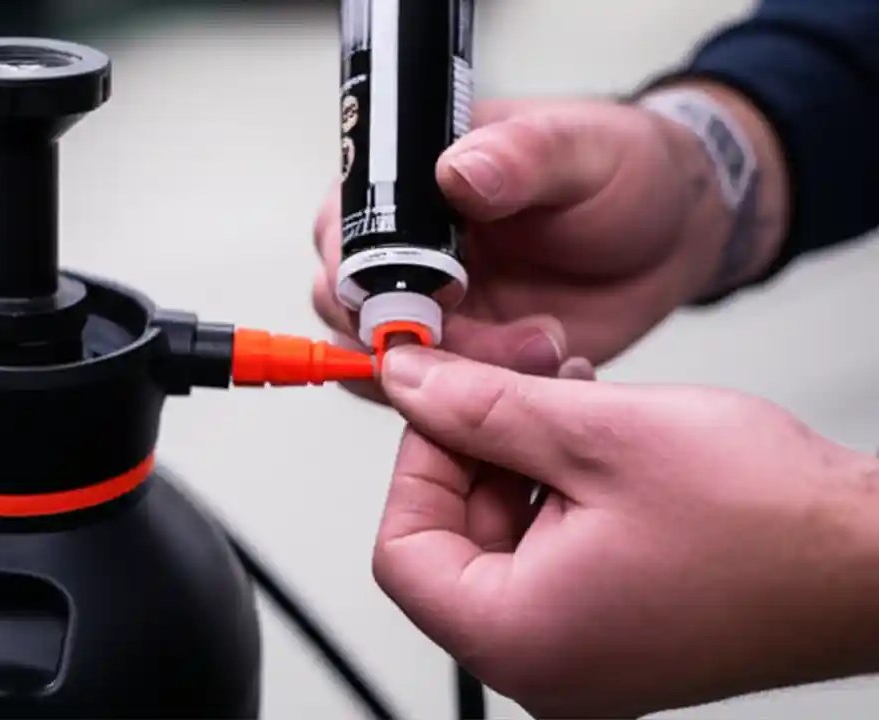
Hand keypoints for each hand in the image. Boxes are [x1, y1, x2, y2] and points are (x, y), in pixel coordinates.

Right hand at [314, 89, 787, 396]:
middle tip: (502, 331)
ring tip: (548, 345)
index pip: (343, 228)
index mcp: (403, 180)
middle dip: (418, 332)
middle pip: (346, 305)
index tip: (440, 288)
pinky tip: (547, 365)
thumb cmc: (619, 173)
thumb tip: (458, 171)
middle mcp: (397, 248)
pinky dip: (480, 399)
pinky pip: (432, 397)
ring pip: (386, 362)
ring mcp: (423, 308)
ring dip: (459, 370)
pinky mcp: (456, 358)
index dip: (369, 269)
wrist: (665, 237)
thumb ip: (521, 156)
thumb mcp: (580, 148)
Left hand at [371, 346, 878, 717]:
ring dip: (520, 454)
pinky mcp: (617, 632)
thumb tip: (406, 385)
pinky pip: (552, 556)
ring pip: (503, 539)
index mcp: (520, 638)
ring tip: (562, 391)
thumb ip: (482, 408)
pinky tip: (589, 432)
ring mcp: (583, 654)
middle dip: (476, 444)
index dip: (416, 460)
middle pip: (451, 542)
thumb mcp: (597, 435)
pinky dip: (558, 488)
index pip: (402, 549)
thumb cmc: (771, 522)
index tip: (443, 401)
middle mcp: (544, 665)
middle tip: (509, 372)